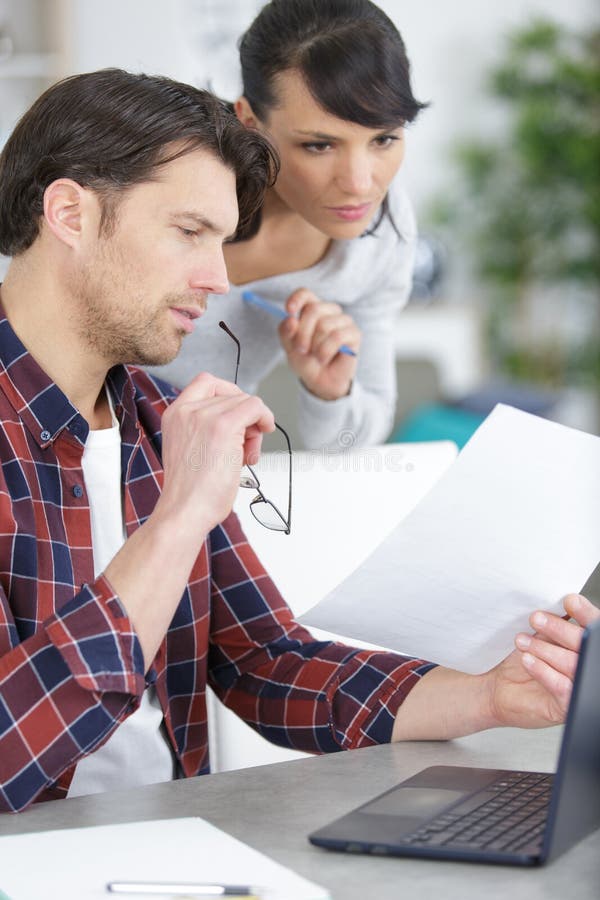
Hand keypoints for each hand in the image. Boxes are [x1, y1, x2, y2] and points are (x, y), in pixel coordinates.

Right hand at [156, 372, 274, 535]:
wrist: (185, 511)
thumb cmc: (190, 492)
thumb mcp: (190, 448)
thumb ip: (207, 428)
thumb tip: (242, 421)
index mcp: (175, 414)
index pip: (207, 383)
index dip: (230, 395)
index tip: (239, 414)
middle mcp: (187, 411)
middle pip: (231, 394)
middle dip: (244, 416)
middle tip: (247, 441)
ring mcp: (204, 416)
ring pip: (245, 401)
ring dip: (254, 426)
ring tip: (247, 453)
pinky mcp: (223, 426)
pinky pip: (255, 406)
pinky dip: (265, 418)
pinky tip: (263, 434)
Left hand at [278, 288, 359, 400]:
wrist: (321, 381)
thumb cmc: (306, 360)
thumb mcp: (290, 347)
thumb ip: (286, 332)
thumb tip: (290, 319)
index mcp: (312, 309)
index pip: (305, 294)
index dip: (296, 299)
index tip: (289, 311)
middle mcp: (329, 311)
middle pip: (314, 309)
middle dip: (303, 333)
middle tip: (301, 350)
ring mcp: (343, 321)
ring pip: (325, 325)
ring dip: (315, 346)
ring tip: (315, 356)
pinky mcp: (354, 334)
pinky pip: (337, 337)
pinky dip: (326, 351)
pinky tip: (324, 358)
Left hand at [486, 594, 599, 728]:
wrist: (500, 687)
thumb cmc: (525, 659)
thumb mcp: (542, 636)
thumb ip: (558, 622)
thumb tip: (563, 600)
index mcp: (588, 648)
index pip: (594, 629)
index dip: (586, 614)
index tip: (569, 601)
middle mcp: (590, 669)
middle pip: (585, 646)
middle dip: (559, 629)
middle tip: (536, 619)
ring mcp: (582, 690)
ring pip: (572, 665)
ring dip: (544, 649)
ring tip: (522, 641)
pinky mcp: (566, 707)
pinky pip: (560, 687)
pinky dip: (542, 670)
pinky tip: (527, 660)